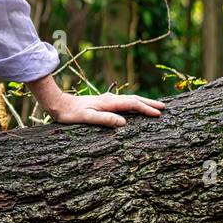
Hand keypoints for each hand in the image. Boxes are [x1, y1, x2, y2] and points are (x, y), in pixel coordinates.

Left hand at [46, 91, 166, 126]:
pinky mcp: (102, 103)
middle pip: (134, 99)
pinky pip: (123, 102)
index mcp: (108, 103)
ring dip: (143, 102)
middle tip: (164, 107)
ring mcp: (106, 100)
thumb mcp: (86, 118)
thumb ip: (104, 119)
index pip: (132, 104)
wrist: (58, 104)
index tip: (159, 114)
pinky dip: (133, 103)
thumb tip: (124, 123)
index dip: (146, 109)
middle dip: (149, 103)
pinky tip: (133, 107)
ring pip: (129, 100)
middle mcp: (109, 99)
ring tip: (154, 105)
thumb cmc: (71, 114)